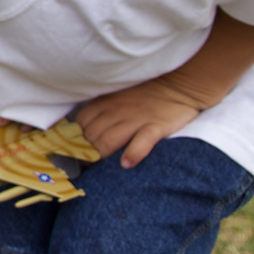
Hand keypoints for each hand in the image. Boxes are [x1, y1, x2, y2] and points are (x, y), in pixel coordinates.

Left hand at [76, 78, 200, 168]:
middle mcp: (117, 111)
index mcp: (105, 103)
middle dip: (87, 151)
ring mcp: (137, 119)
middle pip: (92, 135)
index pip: (81, 124)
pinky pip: (142, 141)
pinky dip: (133, 153)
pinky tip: (127, 163)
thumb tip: (82, 133)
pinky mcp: (157, 126)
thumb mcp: (117, 97)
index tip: (76, 151)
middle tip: (87, 164)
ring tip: (102, 167)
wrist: (177, 86)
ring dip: (102, 155)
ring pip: (110, 140)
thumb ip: (101, 111)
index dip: (76, 139)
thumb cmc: (144, 95)